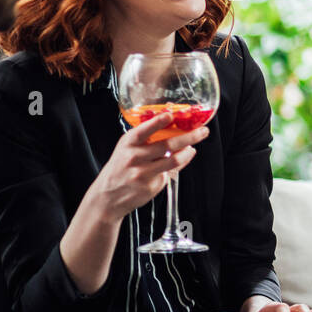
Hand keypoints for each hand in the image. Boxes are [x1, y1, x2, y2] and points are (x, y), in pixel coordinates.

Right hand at [86, 112, 208, 222]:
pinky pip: (171, 172)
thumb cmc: (120, 168)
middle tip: (203, 131)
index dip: (157, 122)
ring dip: (188, 152)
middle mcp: (135, 157)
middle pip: (167, 145)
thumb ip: (146, 140)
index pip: (143, 130)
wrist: (108, 196)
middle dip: (190, 137)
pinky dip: (178, 165)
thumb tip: (175, 127)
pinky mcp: (152, 186)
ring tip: (192, 148)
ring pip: (174, 160)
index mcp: (128, 144)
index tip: (170, 114)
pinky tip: (180, 160)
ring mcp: (143, 173)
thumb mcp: (127, 150)